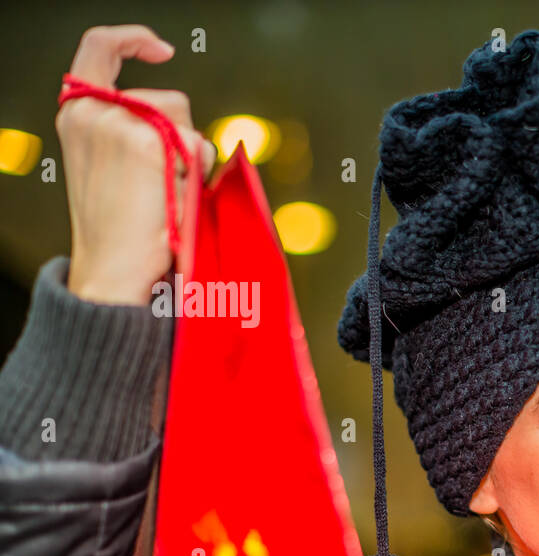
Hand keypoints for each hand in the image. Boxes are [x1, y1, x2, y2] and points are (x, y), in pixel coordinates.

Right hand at [58, 24, 216, 305]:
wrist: (114, 270)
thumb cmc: (122, 230)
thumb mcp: (113, 167)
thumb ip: (131, 132)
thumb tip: (182, 127)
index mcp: (77, 113)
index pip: (98, 48)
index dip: (133, 40)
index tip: (163, 51)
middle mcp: (92, 111)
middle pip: (169, 97)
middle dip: (181, 135)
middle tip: (163, 185)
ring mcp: (120, 123)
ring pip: (186, 120)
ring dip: (190, 156)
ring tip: (167, 195)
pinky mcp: (149, 142)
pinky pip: (197, 145)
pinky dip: (196, 172)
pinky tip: (174, 198)